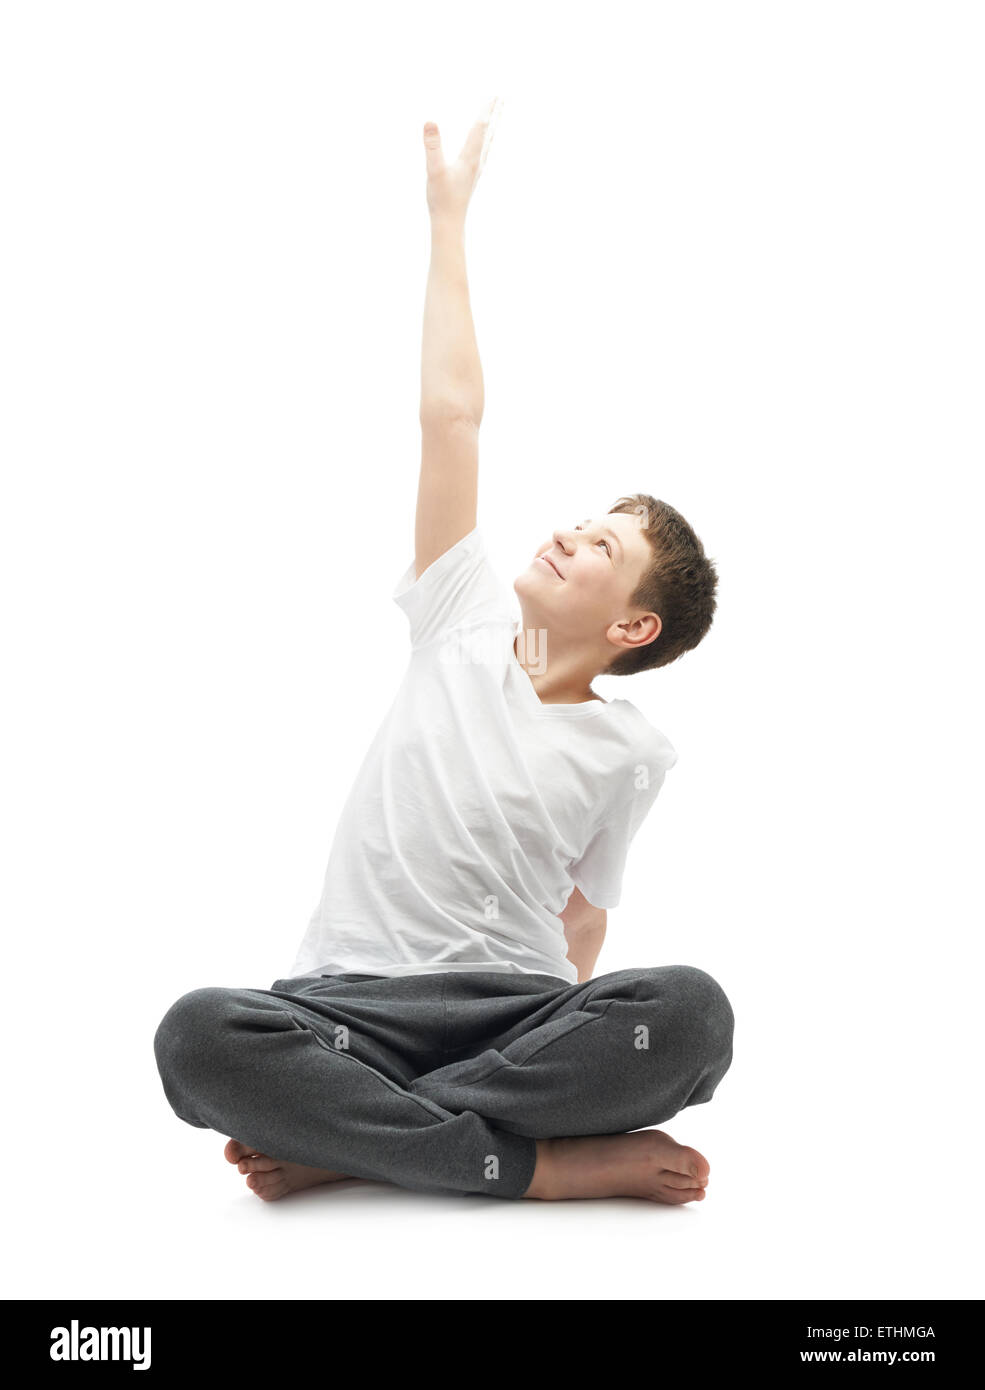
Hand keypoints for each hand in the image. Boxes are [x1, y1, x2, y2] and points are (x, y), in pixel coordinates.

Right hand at [423, 96, 502, 221]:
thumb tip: (430, 122)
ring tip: (496, 115)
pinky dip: (485, 141)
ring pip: (487, 142)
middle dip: (494, 114)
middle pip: (489, 132)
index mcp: (470, 157)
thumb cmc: (442, 199)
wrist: (450, 224)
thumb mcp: (434, 170)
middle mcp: (476, 161)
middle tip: (502, 97)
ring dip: (492, 127)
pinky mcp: (470, 177)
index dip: (487, 110)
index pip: (480, 127)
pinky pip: (482, 152)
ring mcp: (475, 170)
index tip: (495, 94)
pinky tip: (483, 144)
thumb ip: (432, 146)